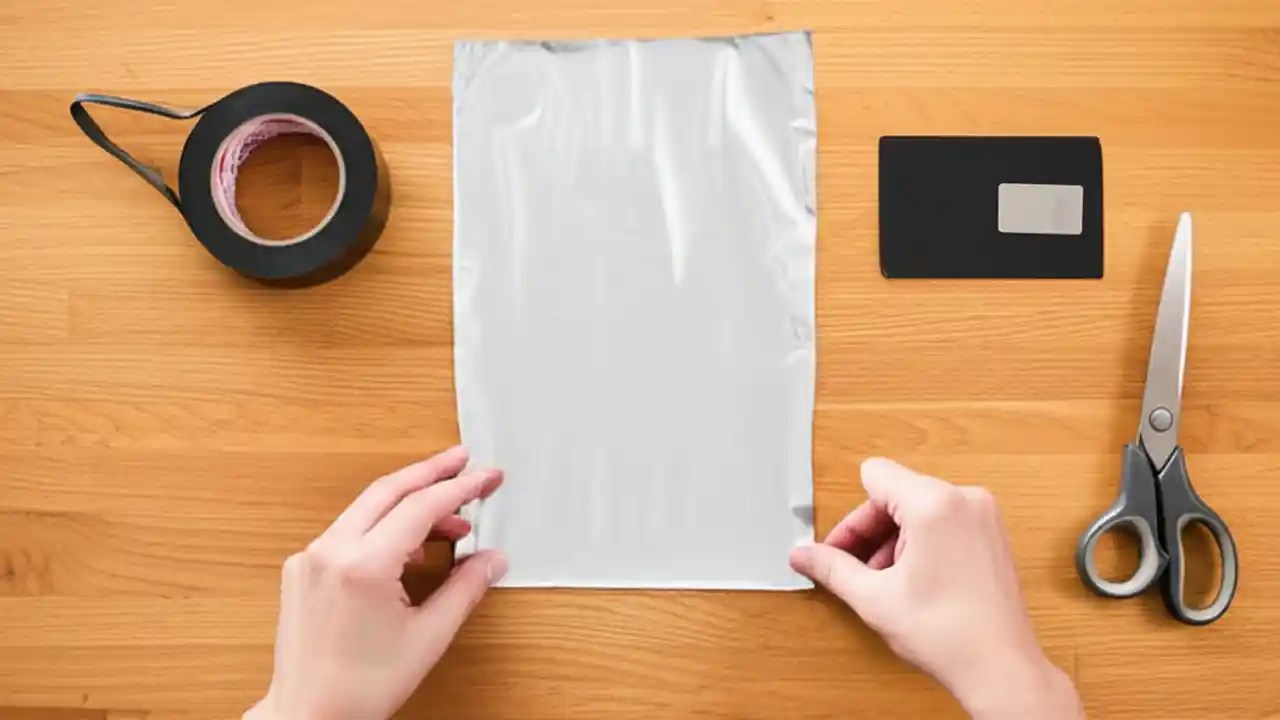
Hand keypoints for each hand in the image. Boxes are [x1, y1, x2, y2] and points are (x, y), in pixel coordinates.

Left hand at [245, 446, 506, 719]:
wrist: (309, 715)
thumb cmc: (361, 687)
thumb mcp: (428, 637)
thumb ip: (465, 589)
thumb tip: (491, 560)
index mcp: (362, 565)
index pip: (420, 506)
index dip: (460, 487)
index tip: (486, 477)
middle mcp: (330, 551)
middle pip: (389, 490)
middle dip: (431, 472)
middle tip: (465, 461)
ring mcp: (310, 558)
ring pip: (367, 508)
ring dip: (409, 504)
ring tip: (451, 520)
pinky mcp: (301, 569)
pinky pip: (348, 531)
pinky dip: (382, 527)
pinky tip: (410, 546)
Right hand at [790, 458, 1082, 719]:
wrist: (1001, 668)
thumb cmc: (952, 635)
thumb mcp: (875, 599)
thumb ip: (832, 569)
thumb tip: (803, 555)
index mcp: (935, 504)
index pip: (875, 476)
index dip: (851, 517)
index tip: (840, 549)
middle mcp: (965, 500)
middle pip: (896, 493)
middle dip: (870, 532)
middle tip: (854, 569)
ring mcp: (983, 516)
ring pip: (919, 509)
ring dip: (894, 541)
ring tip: (884, 582)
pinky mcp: (992, 534)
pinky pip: (943, 521)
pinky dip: (921, 543)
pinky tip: (911, 580)